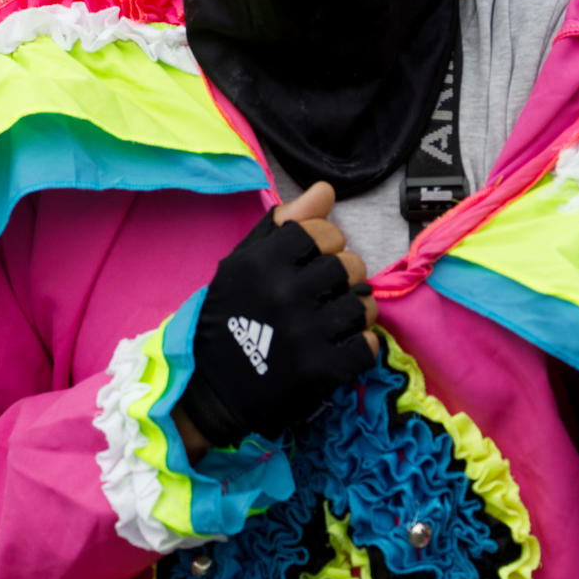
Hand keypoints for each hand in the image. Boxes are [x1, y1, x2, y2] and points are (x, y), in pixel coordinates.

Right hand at [177, 182, 376, 456]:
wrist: (211, 388)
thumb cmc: (229, 318)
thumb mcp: (244, 263)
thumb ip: (285, 223)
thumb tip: (326, 190)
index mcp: (264, 261)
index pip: (327, 232)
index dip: (325, 244)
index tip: (310, 262)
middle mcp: (286, 293)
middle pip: (351, 265)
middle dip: (341, 276)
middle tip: (322, 294)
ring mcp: (307, 333)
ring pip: (364, 303)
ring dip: (353, 310)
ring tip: (332, 319)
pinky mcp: (322, 370)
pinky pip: (368, 343)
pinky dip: (358, 345)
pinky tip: (338, 346)